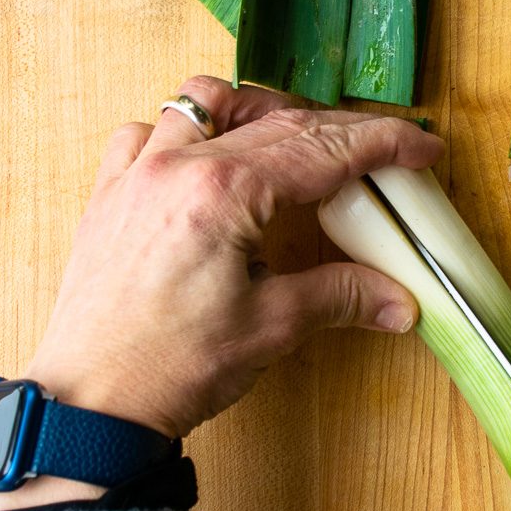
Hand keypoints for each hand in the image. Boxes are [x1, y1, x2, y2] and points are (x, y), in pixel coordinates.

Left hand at [0, 76, 442, 510]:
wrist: (89, 407)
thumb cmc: (171, 368)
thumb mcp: (270, 327)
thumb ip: (340, 296)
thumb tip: (400, 301)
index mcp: (225, 192)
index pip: (322, 149)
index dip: (381, 143)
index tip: (420, 146)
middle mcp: (178, 165)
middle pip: (277, 122)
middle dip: (337, 132)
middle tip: (381, 153)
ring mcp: (137, 173)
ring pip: (204, 103)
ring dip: (256, 113)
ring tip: (291, 142)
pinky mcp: (109, 194)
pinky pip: (146, 131)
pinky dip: (184, 132)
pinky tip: (206, 162)